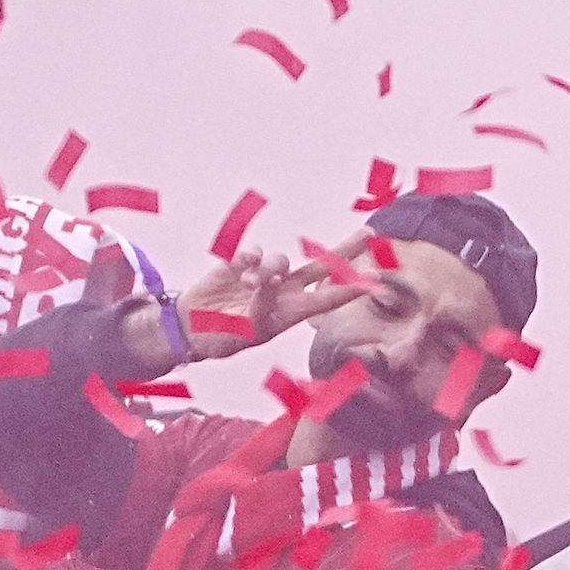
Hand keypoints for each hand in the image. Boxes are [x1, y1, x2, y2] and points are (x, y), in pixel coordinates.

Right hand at [167, 246, 366, 359]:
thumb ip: (262, 303)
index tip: (377, 280)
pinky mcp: (241, 263)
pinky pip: (255, 251)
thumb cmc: (224, 336)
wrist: (192, 328)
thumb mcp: (247, 328)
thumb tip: (272, 279)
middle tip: (369, 233)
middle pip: (321, 266)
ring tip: (248, 284)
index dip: (352, 288)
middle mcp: (285, 290)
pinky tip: (243, 265)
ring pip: (281, 260)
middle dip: (345, 250)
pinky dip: (251, 256)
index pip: (329, 298)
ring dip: (268, 269)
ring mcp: (264, 274)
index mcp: (293, 312)